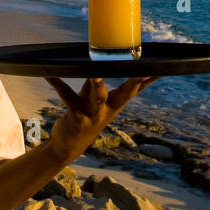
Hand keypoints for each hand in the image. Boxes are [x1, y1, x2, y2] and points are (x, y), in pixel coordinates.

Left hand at [43, 76, 161, 161]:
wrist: (69, 145)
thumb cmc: (85, 116)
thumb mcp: (96, 100)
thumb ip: (100, 82)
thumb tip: (103, 63)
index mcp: (116, 104)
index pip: (135, 89)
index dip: (148, 79)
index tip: (160, 66)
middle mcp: (108, 110)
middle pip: (124, 94)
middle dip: (133, 82)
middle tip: (140, 69)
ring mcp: (93, 114)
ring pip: (98, 97)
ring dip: (98, 84)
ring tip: (96, 73)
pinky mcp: (76, 116)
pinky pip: (67, 96)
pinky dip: (57, 83)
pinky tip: (49, 73)